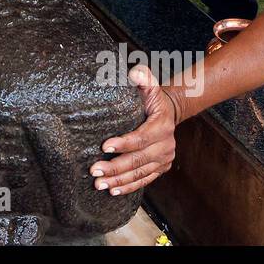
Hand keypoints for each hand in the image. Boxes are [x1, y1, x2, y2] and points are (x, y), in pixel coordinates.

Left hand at [90, 65, 180, 196]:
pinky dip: (128, 186)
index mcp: (162, 126)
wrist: (168, 113)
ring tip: (99, 184)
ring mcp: (163, 160)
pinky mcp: (160, 168)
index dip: (124, 143)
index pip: (141, 137)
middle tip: (94, 170)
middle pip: (138, 160)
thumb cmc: (152, 99)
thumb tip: (134, 72)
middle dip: (115, 167)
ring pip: (139, 173)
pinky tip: (113, 190)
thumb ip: (142, 77)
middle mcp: (166, 145)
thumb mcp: (149, 86)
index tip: (105, 146)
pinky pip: (144, 180)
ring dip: (119, 180)